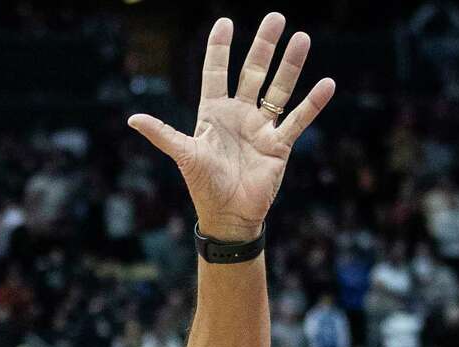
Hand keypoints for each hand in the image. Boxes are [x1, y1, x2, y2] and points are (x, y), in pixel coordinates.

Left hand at [128, 13, 334, 241]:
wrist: (228, 216)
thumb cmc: (203, 186)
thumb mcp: (183, 155)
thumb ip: (162, 134)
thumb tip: (132, 119)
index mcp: (213, 114)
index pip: (216, 73)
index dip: (220, 49)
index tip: (225, 22)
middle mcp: (239, 115)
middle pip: (253, 73)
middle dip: (263, 46)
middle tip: (275, 17)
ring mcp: (261, 127)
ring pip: (278, 90)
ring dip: (290, 65)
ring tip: (302, 38)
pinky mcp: (279, 145)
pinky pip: (298, 120)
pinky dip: (312, 104)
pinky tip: (326, 83)